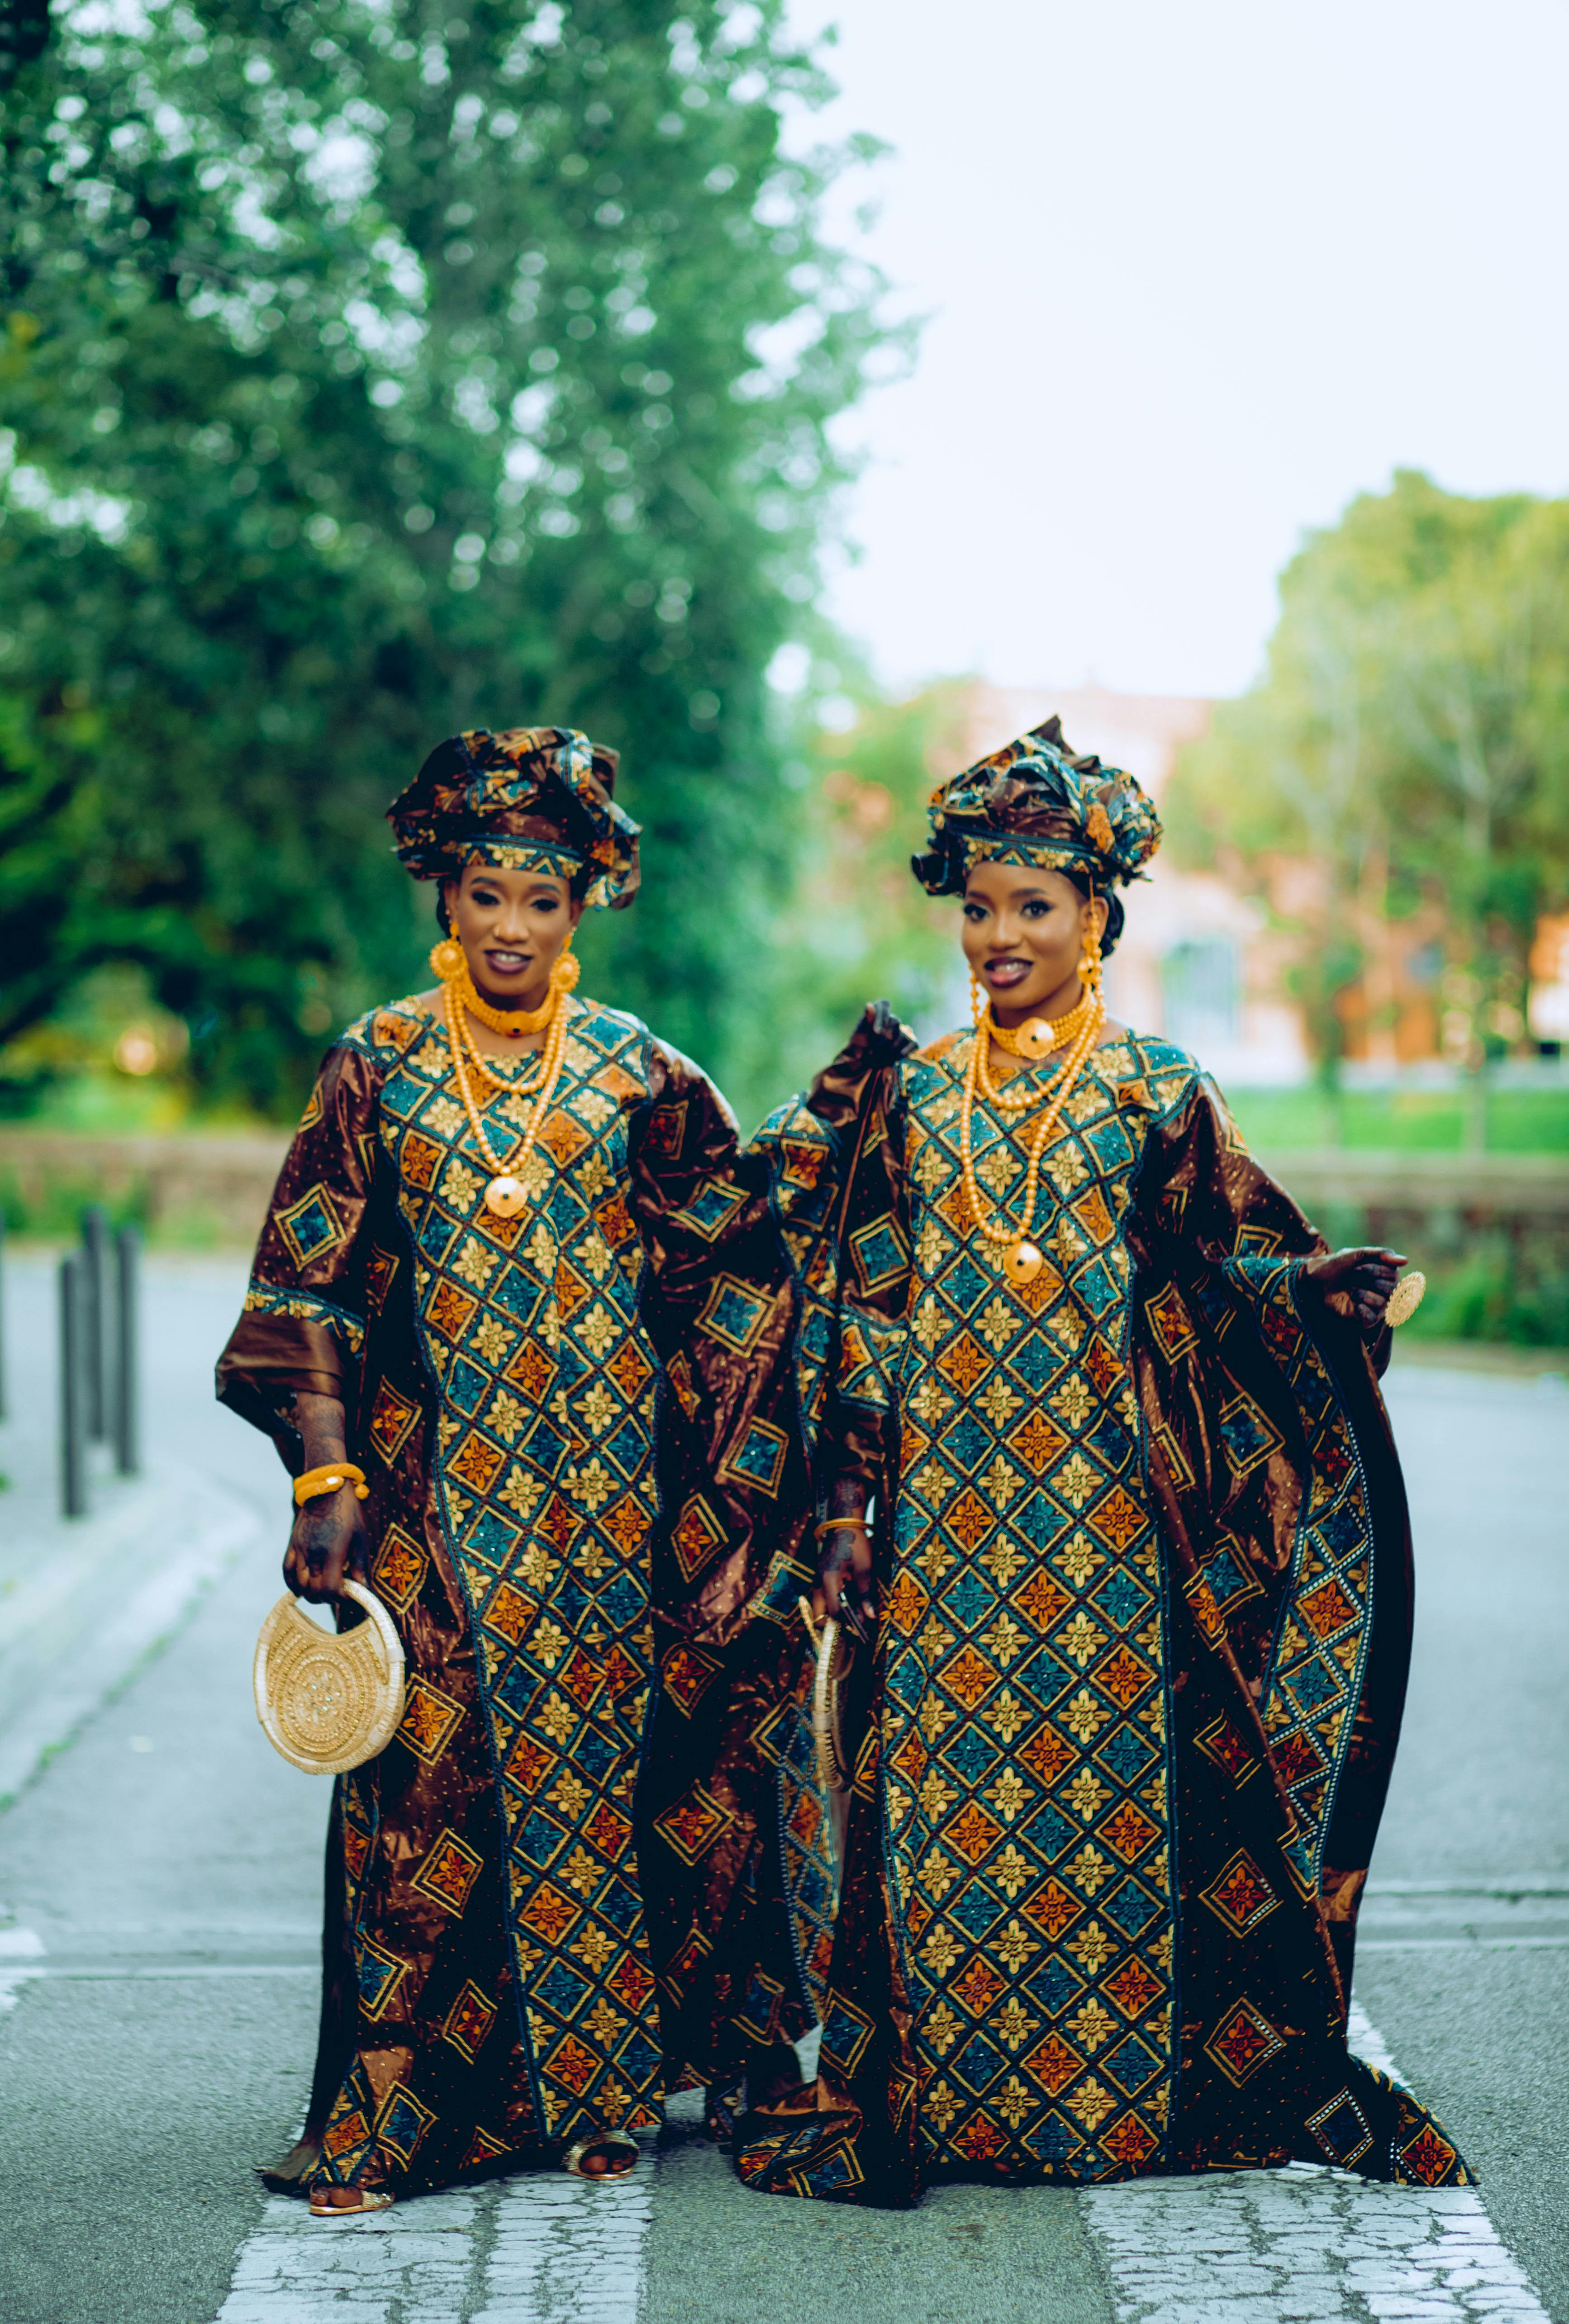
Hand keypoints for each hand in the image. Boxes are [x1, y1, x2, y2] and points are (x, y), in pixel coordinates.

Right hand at [284, 1488, 367, 1604]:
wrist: (326, 1488)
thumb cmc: (348, 1512)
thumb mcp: (361, 1537)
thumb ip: (361, 1565)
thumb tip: (365, 1589)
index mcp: (333, 1552)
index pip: (329, 1589)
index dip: (340, 1598)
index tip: (349, 1594)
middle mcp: (313, 1554)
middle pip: (314, 1591)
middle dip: (328, 1598)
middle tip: (339, 1592)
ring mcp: (300, 1550)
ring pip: (300, 1585)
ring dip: (312, 1594)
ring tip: (324, 1589)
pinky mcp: (292, 1545)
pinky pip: (286, 1571)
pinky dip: (293, 1584)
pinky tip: (303, 1589)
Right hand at [817, 1523, 874, 1635]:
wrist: (843, 1525)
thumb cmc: (856, 1545)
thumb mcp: (865, 1569)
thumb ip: (866, 1594)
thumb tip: (870, 1617)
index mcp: (829, 1582)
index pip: (834, 1612)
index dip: (848, 1623)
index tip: (863, 1628)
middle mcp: (819, 1584)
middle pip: (820, 1614)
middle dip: (835, 1623)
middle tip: (854, 1625)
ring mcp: (818, 1581)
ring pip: (820, 1607)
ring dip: (835, 1613)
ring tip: (854, 1615)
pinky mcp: (822, 1579)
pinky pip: (824, 1598)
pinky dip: (835, 1604)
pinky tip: (850, 1601)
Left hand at [1301, 1247, 1406, 1341]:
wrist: (1316, 1279)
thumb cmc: (1338, 1264)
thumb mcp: (1358, 1254)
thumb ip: (1382, 1254)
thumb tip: (1406, 1260)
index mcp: (1385, 1274)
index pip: (1394, 1275)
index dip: (1376, 1270)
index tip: (1357, 1266)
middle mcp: (1383, 1290)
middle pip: (1392, 1290)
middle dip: (1370, 1281)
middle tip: (1353, 1276)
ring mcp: (1374, 1304)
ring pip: (1383, 1304)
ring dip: (1364, 1294)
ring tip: (1350, 1290)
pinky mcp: (1363, 1317)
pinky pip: (1373, 1320)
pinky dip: (1365, 1312)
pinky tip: (1355, 1305)